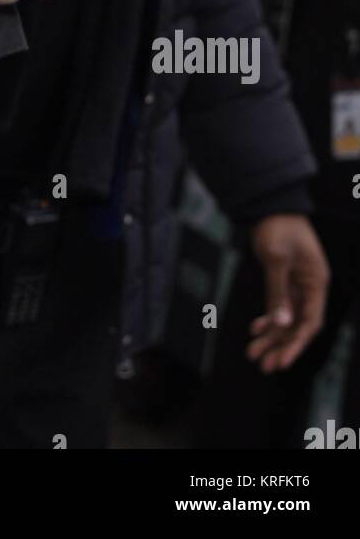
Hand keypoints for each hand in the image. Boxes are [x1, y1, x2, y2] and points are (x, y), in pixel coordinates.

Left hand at [247, 214, 329, 371]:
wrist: (269, 203)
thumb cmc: (277, 226)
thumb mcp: (276, 259)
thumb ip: (277, 292)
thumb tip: (279, 324)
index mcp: (316, 282)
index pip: (310, 322)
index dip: (297, 344)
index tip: (282, 362)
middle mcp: (310, 287)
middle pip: (298, 325)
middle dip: (281, 346)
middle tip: (264, 366)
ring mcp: (297, 284)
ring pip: (286, 318)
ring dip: (271, 337)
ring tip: (253, 354)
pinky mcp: (284, 279)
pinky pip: (278, 306)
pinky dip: (267, 319)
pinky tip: (255, 330)